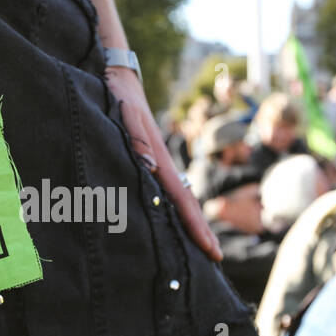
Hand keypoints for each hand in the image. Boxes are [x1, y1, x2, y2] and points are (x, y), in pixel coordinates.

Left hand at [104, 67, 221, 260]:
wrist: (120, 77)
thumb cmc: (119, 94)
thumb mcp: (123, 112)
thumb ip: (135, 139)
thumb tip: (151, 169)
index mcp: (159, 158)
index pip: (182, 199)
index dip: (195, 225)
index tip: (209, 248)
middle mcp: (162, 163)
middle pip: (188, 202)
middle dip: (202, 231)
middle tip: (216, 258)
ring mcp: (158, 162)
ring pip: (179, 198)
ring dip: (191, 222)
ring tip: (202, 245)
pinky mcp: (150, 160)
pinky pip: (166, 190)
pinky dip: (176, 209)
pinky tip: (175, 220)